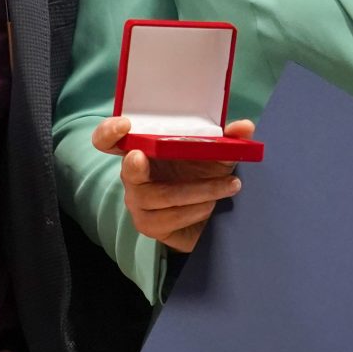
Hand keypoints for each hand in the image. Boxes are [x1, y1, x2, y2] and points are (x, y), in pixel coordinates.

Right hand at [91, 115, 252, 253]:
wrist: (209, 216)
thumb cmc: (203, 175)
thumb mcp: (218, 156)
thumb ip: (230, 139)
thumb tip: (244, 127)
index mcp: (142, 150)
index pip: (108, 140)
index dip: (108, 132)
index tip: (124, 125)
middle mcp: (133, 176)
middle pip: (127, 171)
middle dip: (137, 166)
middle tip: (142, 156)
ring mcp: (138, 203)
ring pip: (158, 196)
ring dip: (197, 191)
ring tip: (228, 186)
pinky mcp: (149, 226)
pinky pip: (168, 218)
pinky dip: (195, 210)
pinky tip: (213, 205)